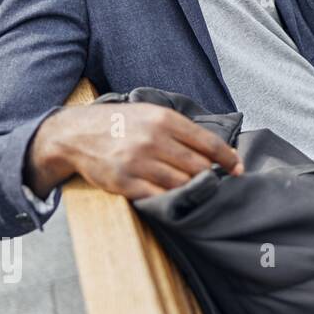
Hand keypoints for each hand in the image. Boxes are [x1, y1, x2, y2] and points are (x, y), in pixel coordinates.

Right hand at [27, 103, 243, 200]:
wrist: (75, 134)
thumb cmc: (120, 123)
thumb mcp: (151, 114)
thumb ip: (181, 129)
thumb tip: (215, 150)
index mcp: (164, 120)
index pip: (209, 143)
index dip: (229, 159)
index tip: (238, 169)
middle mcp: (153, 140)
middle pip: (198, 167)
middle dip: (210, 177)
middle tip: (214, 183)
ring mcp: (137, 163)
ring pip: (181, 184)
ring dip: (192, 190)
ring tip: (195, 191)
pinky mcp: (124, 183)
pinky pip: (158, 197)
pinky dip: (170, 200)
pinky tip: (174, 198)